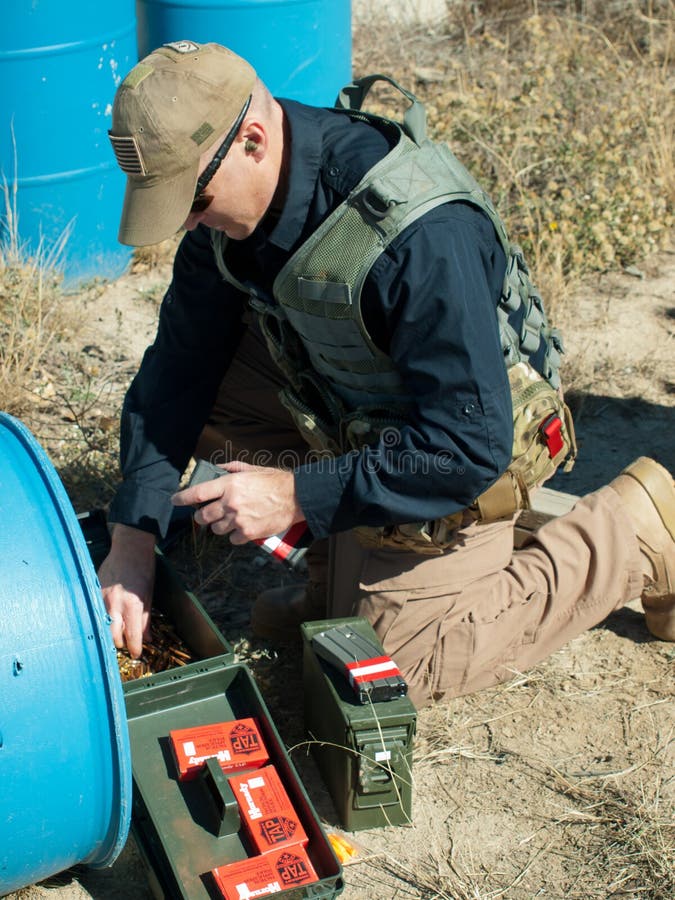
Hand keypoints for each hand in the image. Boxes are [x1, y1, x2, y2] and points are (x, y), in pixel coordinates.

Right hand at [97, 524, 156, 657]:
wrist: (129, 549)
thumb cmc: (143, 571)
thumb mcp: (149, 596)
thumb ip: (146, 619)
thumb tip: (147, 638)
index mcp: (132, 606)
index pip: (132, 637)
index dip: (135, 649)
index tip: (137, 654)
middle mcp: (114, 605)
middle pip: (113, 637)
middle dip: (121, 644)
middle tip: (127, 643)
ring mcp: (101, 599)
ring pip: (102, 628)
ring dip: (109, 634)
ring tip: (116, 634)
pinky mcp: (93, 593)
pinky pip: (95, 614)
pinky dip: (100, 620)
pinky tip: (104, 621)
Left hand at [172, 460, 303, 543]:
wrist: (296, 497)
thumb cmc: (275, 481)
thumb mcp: (251, 469)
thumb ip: (231, 469)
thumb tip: (216, 469)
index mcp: (230, 484)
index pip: (197, 493)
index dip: (182, 497)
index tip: (175, 500)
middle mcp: (231, 503)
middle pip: (202, 516)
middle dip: (201, 517)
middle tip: (205, 515)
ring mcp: (239, 520)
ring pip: (216, 529)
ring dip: (219, 526)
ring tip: (230, 520)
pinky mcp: (248, 534)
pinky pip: (231, 539)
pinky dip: (234, 535)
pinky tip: (242, 528)